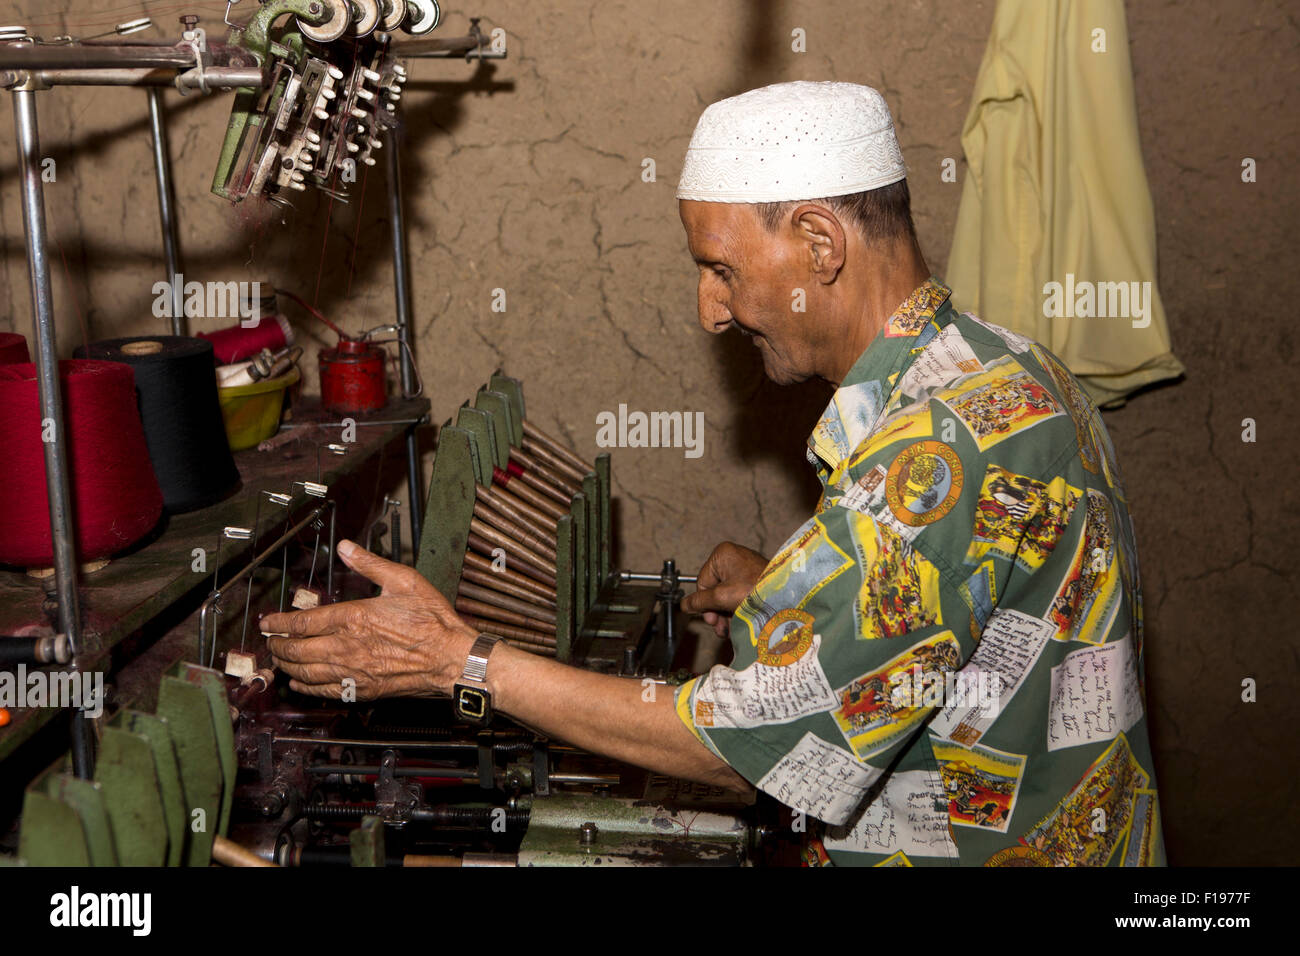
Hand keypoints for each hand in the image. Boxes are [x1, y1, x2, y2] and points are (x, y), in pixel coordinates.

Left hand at [260, 539, 476, 699]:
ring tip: (279, 660)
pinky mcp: (362, 689)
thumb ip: (370, 564)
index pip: (302, 622)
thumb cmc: (433, 621)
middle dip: (277, 645)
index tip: (268, 622)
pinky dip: (305, 687)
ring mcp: (353, 671)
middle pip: (296, 650)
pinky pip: (323, 691)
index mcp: (353, 617)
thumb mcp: (404, 581)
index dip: (279, 623)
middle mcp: (346, 646)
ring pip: (305, 672)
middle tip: (270, 641)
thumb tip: (345, 548)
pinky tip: (299, 683)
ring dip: (287, 666)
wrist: (451, 658)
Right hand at [680, 542, 768, 637]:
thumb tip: (684, 604)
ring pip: (725, 595)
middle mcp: (733, 558)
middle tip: (720, 626)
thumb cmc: (757, 590)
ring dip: (725, 614)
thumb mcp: (721, 597)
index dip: (705, 603)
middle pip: (714, 590)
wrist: (786, 597)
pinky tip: (738, 623)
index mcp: (722, 554)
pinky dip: (736, 610)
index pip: (702, 582)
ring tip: (730, 629)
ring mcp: (745, 568)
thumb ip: (699, 601)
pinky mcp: (755, 580)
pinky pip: (738, 595)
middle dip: (716, 611)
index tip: (711, 618)